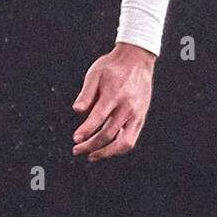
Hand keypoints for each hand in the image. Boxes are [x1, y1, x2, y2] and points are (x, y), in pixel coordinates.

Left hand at [71, 43, 155, 161]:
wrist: (137, 60)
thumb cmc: (112, 67)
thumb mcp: (94, 74)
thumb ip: (86, 94)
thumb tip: (76, 110)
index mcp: (114, 95)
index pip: (98, 118)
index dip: (86, 131)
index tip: (75, 139)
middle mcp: (127, 107)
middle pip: (108, 134)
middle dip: (90, 145)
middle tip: (76, 149)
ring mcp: (137, 114)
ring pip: (123, 143)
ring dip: (106, 153)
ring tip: (91, 156)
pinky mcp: (141, 118)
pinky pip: (131, 140)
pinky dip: (117, 149)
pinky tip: (105, 150)